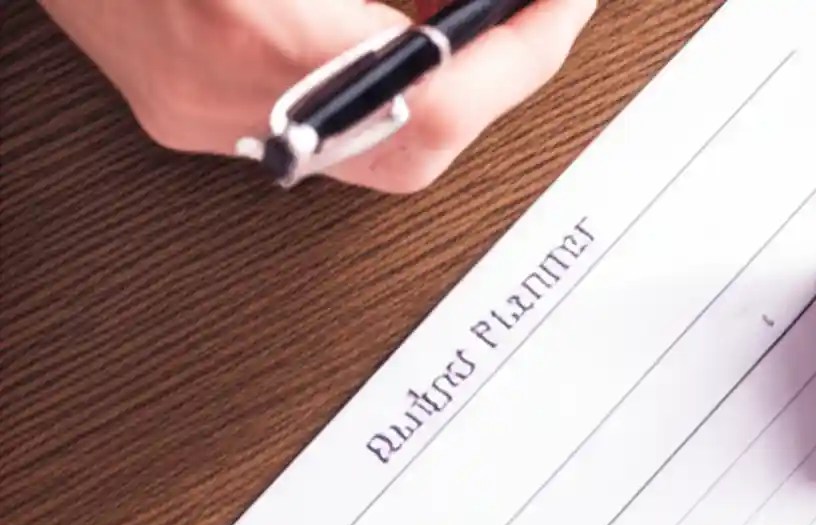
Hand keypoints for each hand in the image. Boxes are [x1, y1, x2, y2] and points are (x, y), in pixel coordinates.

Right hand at [39, 0, 595, 192]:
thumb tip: (493, 2)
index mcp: (242, 28)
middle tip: (536, 17)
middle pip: (413, 152)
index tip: (563, 8)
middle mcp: (214, 94)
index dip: (523, 54)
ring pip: (374, 151)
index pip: (436, 96)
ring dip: (448, 90)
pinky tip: (406, 37)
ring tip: (481, 20)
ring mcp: (195, 117)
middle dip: (497, 84)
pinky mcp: (185, 114)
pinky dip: (384, 90)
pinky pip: (322, 127)